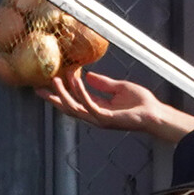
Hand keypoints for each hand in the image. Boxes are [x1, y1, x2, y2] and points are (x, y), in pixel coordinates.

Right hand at [36, 68, 192, 140]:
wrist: (155, 114)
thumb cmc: (141, 103)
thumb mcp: (119, 88)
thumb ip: (103, 83)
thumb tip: (88, 75)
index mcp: (98, 108)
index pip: (75, 101)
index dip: (61, 94)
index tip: (47, 85)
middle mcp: (95, 116)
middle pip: (69, 108)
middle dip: (53, 99)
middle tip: (38, 89)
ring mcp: (99, 119)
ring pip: (75, 108)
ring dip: (63, 94)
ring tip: (54, 80)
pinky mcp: (106, 119)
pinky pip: (89, 105)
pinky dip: (81, 92)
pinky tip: (76, 80)